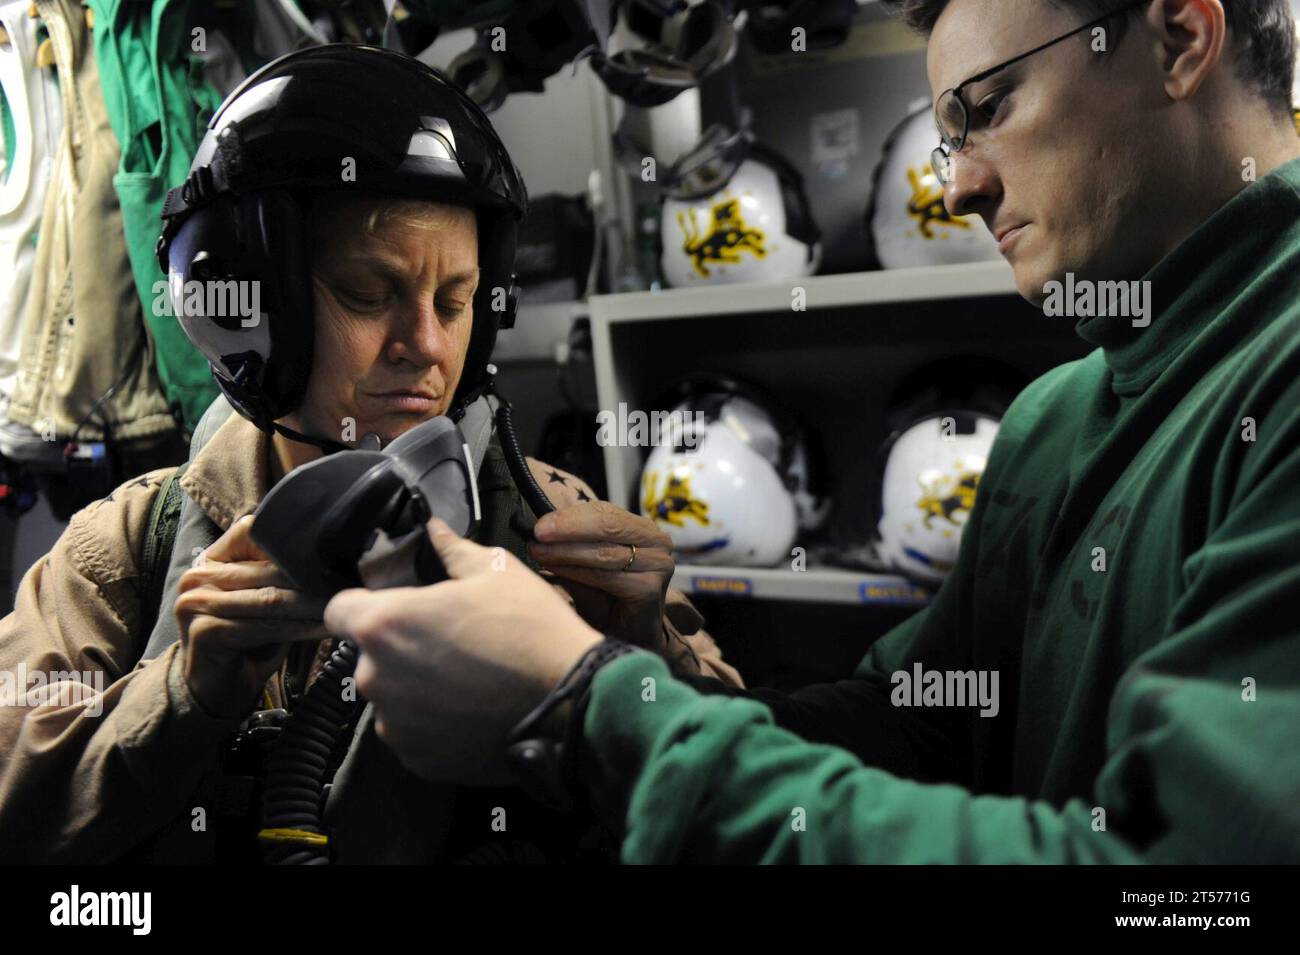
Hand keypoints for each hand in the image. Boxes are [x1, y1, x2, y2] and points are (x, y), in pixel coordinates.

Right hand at [174, 515, 330, 718]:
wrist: (215, 691)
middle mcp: (197, 578)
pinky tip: (327, 627)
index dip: (294, 545)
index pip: (253, 533)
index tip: (334, 554)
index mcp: (211, 561)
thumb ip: (283, 580)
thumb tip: (334, 562)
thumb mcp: (265, 604)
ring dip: (312, 604)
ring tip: (344, 604)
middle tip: (349, 581)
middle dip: (312, 579)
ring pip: (270, 599)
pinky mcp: (205, 632)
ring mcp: (195, 604)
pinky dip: (301, 628)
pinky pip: (265, 626)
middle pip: (267, 570)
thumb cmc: (248, 644)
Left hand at [323, 518, 601, 784]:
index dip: (364, 604)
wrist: (570, 704)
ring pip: (392, 696)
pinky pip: (413, 733)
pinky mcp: (417, 760)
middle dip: (401, 647)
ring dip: (416, 687)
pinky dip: (434, 723)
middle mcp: (375, 678)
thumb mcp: (497, 572)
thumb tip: (434, 529)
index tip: (396, 606)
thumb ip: (452, 550)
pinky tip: (473, 710)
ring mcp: (394, 725)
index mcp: (384, 624)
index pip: (337, 610)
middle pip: (370, 656)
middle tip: (451, 641)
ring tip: (468, 679)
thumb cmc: (531, 629)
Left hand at [528, 501, 673, 650]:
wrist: (628, 641)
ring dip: (566, 550)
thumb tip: (538, 528)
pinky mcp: (651, 589)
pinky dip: (576, 570)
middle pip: (607, 525)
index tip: (538, 524)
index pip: (604, 511)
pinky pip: (606, 575)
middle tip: (537, 534)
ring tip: (537, 552)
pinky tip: (555, 569)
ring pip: (604, 551)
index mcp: (642, 530)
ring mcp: (658, 565)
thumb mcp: (586, 567)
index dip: (570, 515)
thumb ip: (570, 546)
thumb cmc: (606, 603)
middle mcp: (657, 542)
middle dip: (567, 528)